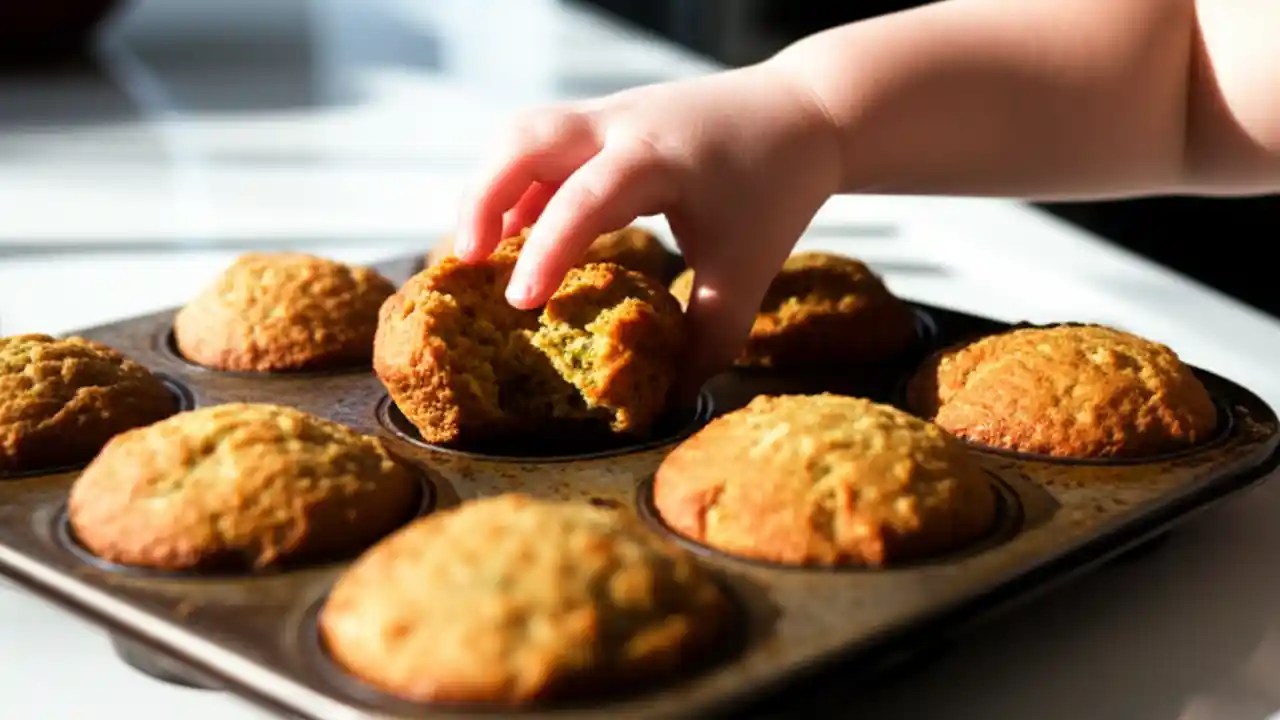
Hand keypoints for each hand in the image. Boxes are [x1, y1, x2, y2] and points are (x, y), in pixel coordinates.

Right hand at [454, 62, 842, 392]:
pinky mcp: (606, 122)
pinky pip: (544, 146)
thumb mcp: (748, 271)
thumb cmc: (776, 190)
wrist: (802, 113)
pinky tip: (520, 234)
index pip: (583, 198)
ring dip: (492, 187)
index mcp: (657, 158)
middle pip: (525, 138)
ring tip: (482, 253)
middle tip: (468, 262)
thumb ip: (707, 338)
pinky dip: (520, 186)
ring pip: (524, 134)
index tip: (521, 303)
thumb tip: (669, 400)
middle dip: (483, 197)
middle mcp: (622, 125)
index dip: (546, 251)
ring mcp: (610, 115)